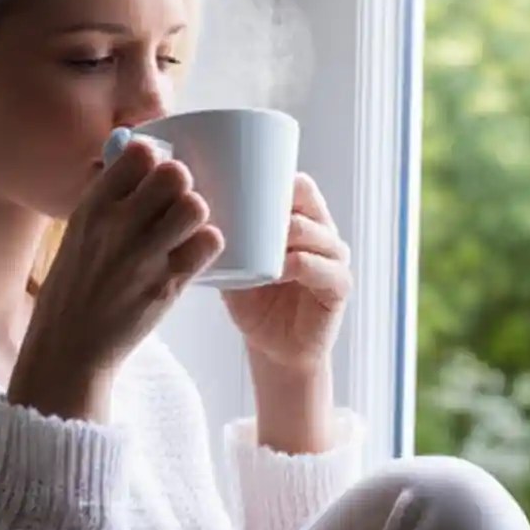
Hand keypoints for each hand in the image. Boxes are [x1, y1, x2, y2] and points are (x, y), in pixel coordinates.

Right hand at [8, 139, 223, 420]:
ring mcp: (143, 256)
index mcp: (92, 209)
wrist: (69, 348)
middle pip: (174, 175)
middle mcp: (117, 227)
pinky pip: (208, 244)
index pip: (137, 154)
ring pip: (195, 207)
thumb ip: (107, 202)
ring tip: (187, 228)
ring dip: (197, 214)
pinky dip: (208, 243)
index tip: (155, 174)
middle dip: (183, 184)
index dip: (155, 159)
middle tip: (176, 202)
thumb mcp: (79, 235)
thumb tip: (135, 161)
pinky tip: (195, 251)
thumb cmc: (75, 289)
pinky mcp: (167, 285)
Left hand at [221, 173, 351, 373]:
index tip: (239, 192)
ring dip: (283, 236)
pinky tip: (277, 273)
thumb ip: (226, 238)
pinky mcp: (339, 285)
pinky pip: (321, 267)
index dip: (272, 182)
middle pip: (306, 199)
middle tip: (241, 220)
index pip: (297, 185)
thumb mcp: (235, 263)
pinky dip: (297, 266)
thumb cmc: (254, 300)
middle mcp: (322, 233)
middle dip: (272, 206)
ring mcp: (334, 258)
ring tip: (257, 250)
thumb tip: (191, 210)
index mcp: (301, 220)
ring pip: (313, 231)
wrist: (274, 347)